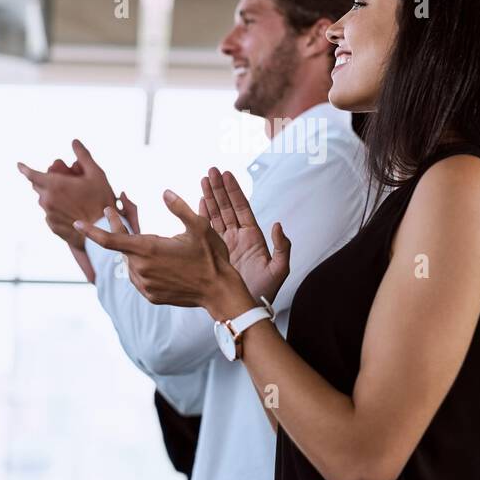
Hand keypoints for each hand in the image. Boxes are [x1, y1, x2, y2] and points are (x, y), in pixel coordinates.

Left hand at [18, 139, 116, 247]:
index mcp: (55, 185)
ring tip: (71, 197)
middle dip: (45, 180)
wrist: (103, 231)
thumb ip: (83, 156)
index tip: (18, 164)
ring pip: (44, 200)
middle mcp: (47, 200)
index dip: (24, 168)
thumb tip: (74, 142)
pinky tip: (71, 211)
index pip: (31, 174)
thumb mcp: (96, 174)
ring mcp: (48, 215)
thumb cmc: (101, 201)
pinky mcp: (52, 226)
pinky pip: (49, 213)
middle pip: (38, 186)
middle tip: (62, 179)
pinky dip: (56, 209)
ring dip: (52, 195)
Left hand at [74, 188, 254, 318]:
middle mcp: (141, 269)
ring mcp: (145, 285)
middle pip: (122, 247)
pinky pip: (139, 277)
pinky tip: (155, 260)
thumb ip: (179, 207)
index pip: (111, 240)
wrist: (219, 291)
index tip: (77, 224)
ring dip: (134, 250)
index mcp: (149, 249)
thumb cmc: (211, 257)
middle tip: (113, 212)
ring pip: (131, 263)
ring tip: (144, 239)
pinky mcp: (150, 296)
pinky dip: (143, 266)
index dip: (92, 231)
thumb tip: (164, 192)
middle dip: (118, 229)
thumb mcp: (199, 226)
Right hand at [199, 167, 290, 304]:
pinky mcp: (214, 252)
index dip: (234, 191)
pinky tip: (197, 202)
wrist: (246, 308)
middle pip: (227, 207)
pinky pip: (207, 229)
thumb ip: (282, 248)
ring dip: (209, 198)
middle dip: (219, 189)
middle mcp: (238, 237)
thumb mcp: (279, 270)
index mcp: (253, 237)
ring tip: (202, 180)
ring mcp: (225, 244)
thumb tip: (277, 225)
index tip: (226, 175)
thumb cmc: (265, 291)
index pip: (242, 208)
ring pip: (216, 215)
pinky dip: (202, 215)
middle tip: (210, 171)